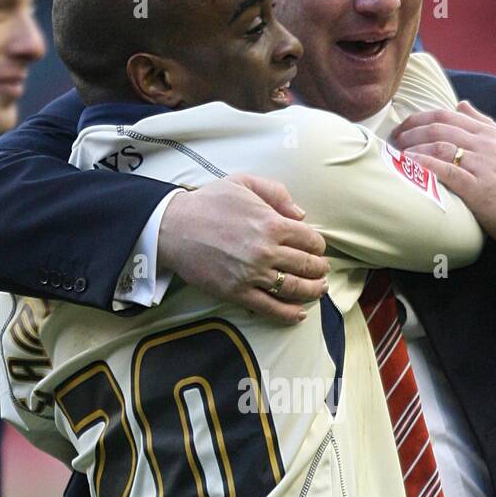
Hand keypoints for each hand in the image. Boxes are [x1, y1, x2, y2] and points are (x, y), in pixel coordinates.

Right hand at [157, 173, 329, 323]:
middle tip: (321, 271)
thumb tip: (301, 215)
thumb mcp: (243, 182)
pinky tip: (299, 314)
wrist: (173, 227)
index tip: (317, 249)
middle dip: (319, 270)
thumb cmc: (209, 202)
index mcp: (272, 223)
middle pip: (307, 266)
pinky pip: (270, 308)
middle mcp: (266, 250)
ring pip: (294, 289)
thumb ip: (276, 193)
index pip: (311, 240)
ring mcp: (252, 274)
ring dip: (312, 291)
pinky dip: (289, 314)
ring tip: (318, 290)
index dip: (318, 246)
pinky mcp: (237, 293)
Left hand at [391, 101, 495, 253]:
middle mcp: (484, 144)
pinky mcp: (478, 188)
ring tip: (397, 153)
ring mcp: (482, 165)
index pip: (447, 115)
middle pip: (440, 128)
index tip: (402, 127)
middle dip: (411, 132)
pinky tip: (410, 165)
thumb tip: (461, 104)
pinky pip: (447, 171)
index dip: (419, 118)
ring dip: (414, 148)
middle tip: (394, 141)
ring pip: (441, 146)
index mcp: (488, 132)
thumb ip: (482, 123)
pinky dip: (425, 165)